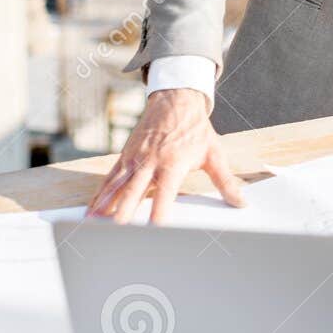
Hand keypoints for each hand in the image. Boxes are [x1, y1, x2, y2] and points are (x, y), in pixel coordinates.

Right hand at [85, 89, 245, 223]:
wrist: (175, 100)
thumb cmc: (196, 129)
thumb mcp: (214, 153)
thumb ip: (225, 181)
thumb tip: (240, 202)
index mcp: (173, 164)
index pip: (165, 194)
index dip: (158, 213)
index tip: (153, 231)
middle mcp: (150, 163)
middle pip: (135, 191)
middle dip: (125, 212)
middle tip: (115, 232)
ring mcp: (135, 159)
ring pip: (117, 185)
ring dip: (105, 205)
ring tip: (92, 225)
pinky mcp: (125, 156)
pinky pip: (110, 177)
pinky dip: (100, 193)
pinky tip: (92, 209)